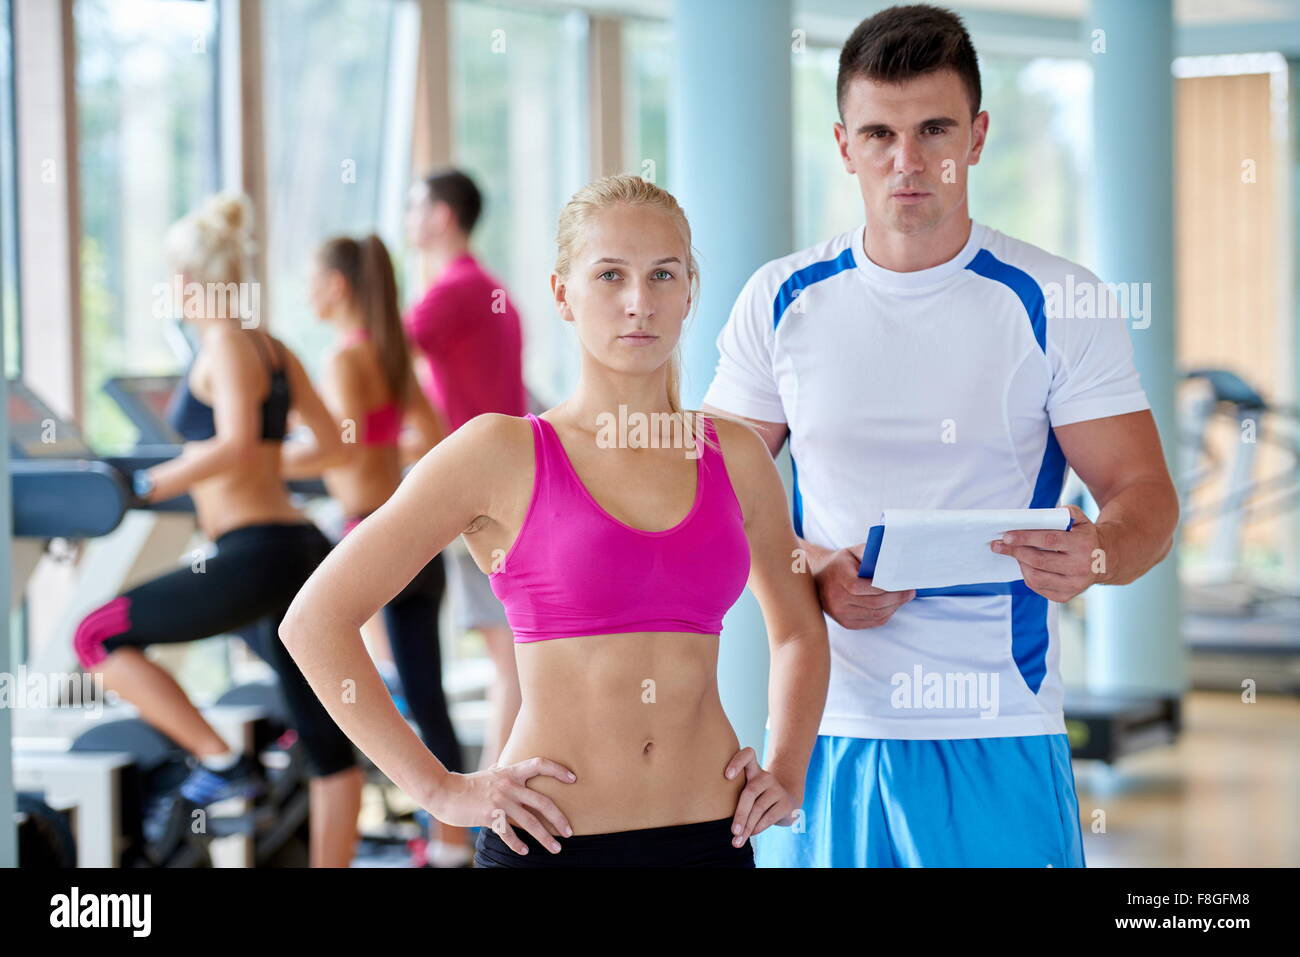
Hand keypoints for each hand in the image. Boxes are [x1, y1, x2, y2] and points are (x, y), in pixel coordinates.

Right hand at [425, 756, 575, 855]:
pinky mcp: (490, 816)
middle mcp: (509, 785)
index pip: (540, 764)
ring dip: (545, 837)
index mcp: (511, 772)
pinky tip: (525, 851)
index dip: (558, 770)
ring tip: (555, 848)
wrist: (445, 792)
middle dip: (559, 818)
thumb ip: (500, 771)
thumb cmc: (468, 784)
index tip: (573, 779)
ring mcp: (500, 801)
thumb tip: (502, 765)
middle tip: (569, 831)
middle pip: (542, 801)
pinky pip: (509, 834)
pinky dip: (518, 844)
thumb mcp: (489, 773)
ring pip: (530, 822)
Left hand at [724, 747, 798, 846]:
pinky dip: (757, 828)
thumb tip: (718, 817)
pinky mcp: (786, 803)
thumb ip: (736, 796)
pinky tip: (750, 834)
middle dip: (740, 814)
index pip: (747, 755)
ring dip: (747, 827)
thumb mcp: (747, 791)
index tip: (726, 776)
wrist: (788, 802)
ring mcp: (777, 789)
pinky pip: (768, 817)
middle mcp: (765, 777)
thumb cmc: (758, 798)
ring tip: (737, 840)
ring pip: (759, 808)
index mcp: (753, 770)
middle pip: (750, 792)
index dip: (737, 762)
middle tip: (732, 831)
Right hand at [815, 544, 915, 628]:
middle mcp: (839, 601)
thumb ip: (871, 553)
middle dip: (897, 599)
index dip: (892, 588)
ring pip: (876, 615)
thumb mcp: (853, 552)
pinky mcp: (845, 623)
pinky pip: (872, 622)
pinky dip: (885, 615)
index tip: (906, 585)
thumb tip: (894, 557)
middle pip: (876, 603)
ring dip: (893, 607)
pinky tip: (891, 606)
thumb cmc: (840, 563)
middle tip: (910, 592)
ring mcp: (841, 614)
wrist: (819, 578)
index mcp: (842, 581)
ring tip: (902, 599)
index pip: (872, 589)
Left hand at [990, 504, 1108, 601]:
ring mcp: (1074, 585)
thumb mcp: (1081, 519)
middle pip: (1039, 561)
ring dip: (1019, 563)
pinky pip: (1038, 587)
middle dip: (1015, 551)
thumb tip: (1042, 515)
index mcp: (1083, 545)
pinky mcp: (1066, 596)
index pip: (1050, 540)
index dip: (1026, 538)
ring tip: (1012, 553)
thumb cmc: (1085, 536)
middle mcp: (1081, 567)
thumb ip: (1065, 513)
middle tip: (998, 544)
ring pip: (1036, 577)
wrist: (1104, 560)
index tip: (1007, 535)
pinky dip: (1027, 575)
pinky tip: (1025, 565)